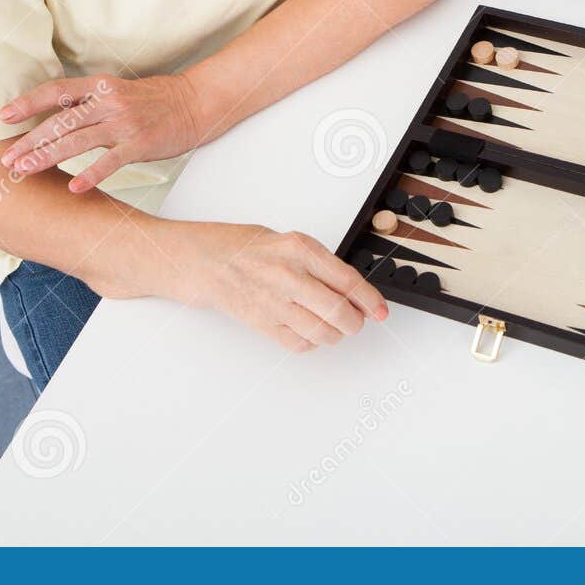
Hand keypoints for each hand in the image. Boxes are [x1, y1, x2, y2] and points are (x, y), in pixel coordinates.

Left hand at [0, 73, 204, 191]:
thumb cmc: (157, 100)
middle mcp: (109, 102)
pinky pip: (110, 161)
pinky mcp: (140, 144)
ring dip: (46, 156)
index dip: (28, 103)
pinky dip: (91, 175)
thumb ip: (91, 101)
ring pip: (76, 140)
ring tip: (24, 171)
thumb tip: (58, 116)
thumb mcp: (120, 91)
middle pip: (60, 121)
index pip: (56, 91)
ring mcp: (124, 123)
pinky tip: (74, 188)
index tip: (3, 116)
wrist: (196, 103)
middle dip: (29, 141)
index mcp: (102, 85)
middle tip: (6, 159)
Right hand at [169, 223, 388, 352]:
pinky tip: (309, 330)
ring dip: (335, 335)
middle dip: (355, 322)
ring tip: (334, 327)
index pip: (348, 280)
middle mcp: (288, 276)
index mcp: (300, 249)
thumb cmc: (244, 247)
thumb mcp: (289, 241)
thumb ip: (319, 263)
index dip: (370, 300)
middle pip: (338, 311)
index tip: (381, 310)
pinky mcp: (262, 323)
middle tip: (357, 321)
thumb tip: (351, 288)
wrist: (204, 261)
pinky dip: (311, 342)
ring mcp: (274, 302)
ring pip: (321, 332)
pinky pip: (298, 343)